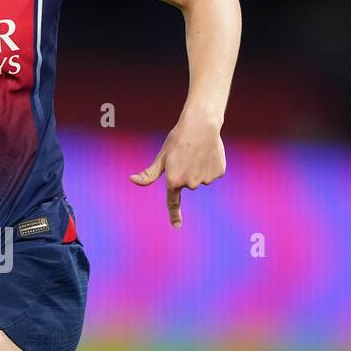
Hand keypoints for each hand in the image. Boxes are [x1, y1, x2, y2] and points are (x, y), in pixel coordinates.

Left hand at [129, 112, 225, 227]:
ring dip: (199, 168)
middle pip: (188, 184)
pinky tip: (208, 153)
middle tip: (186, 155)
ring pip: (200, 179)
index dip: (174, 215)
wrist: (201, 124)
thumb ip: (149, 174)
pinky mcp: (218, 173)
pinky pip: (212, 174)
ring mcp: (206, 179)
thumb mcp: (162, 157)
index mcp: (174, 181)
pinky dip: (210, 165)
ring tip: (197, 152)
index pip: (173, 202)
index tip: (176, 226)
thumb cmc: (178, 139)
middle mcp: (190, 184)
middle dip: (186, 172)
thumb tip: (132, 180)